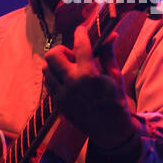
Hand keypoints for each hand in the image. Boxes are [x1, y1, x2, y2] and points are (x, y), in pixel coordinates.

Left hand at [43, 24, 135, 149]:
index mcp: (89, 75)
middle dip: (62, 50)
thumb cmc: (116, 103)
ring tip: (72, 69)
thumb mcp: (116, 77)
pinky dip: (55, 76)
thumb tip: (111, 35)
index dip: (80, 34)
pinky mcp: (57, 104)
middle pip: (52, 55)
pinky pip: (49, 83)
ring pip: (46, 68)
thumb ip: (108, 54)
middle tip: (75, 56)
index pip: (80, 46)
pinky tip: (69, 80)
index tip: (81, 29)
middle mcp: (71, 84)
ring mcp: (62, 95)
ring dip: (57, 64)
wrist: (110, 132)